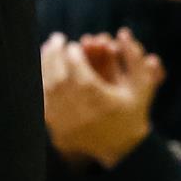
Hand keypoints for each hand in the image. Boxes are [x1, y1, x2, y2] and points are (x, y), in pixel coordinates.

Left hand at [41, 30, 163, 167]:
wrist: (122, 149)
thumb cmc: (132, 114)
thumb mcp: (140, 87)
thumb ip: (134, 58)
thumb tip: (123, 31)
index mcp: (94, 93)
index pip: (75, 62)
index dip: (72, 50)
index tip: (74, 44)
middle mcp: (75, 104)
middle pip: (56, 70)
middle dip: (55, 51)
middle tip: (57, 39)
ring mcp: (62, 117)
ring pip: (45, 83)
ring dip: (44, 63)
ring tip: (48, 50)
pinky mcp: (54, 126)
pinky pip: (41, 99)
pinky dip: (40, 82)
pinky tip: (43, 71)